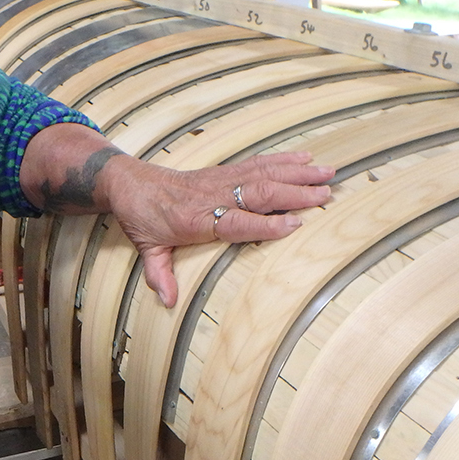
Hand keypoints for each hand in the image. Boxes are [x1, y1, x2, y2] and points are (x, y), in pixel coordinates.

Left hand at [102, 151, 333, 306]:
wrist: (130, 183)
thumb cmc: (142, 217)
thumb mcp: (147, 248)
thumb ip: (159, 274)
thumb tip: (168, 301)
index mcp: (197, 219)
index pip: (237, 222)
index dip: (266, 223)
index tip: (294, 224)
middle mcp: (213, 196)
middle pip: (258, 193)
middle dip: (294, 194)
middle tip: (325, 196)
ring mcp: (221, 180)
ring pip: (263, 174)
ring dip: (297, 173)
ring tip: (328, 173)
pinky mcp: (224, 170)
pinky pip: (257, 163)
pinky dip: (283, 160)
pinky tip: (305, 158)